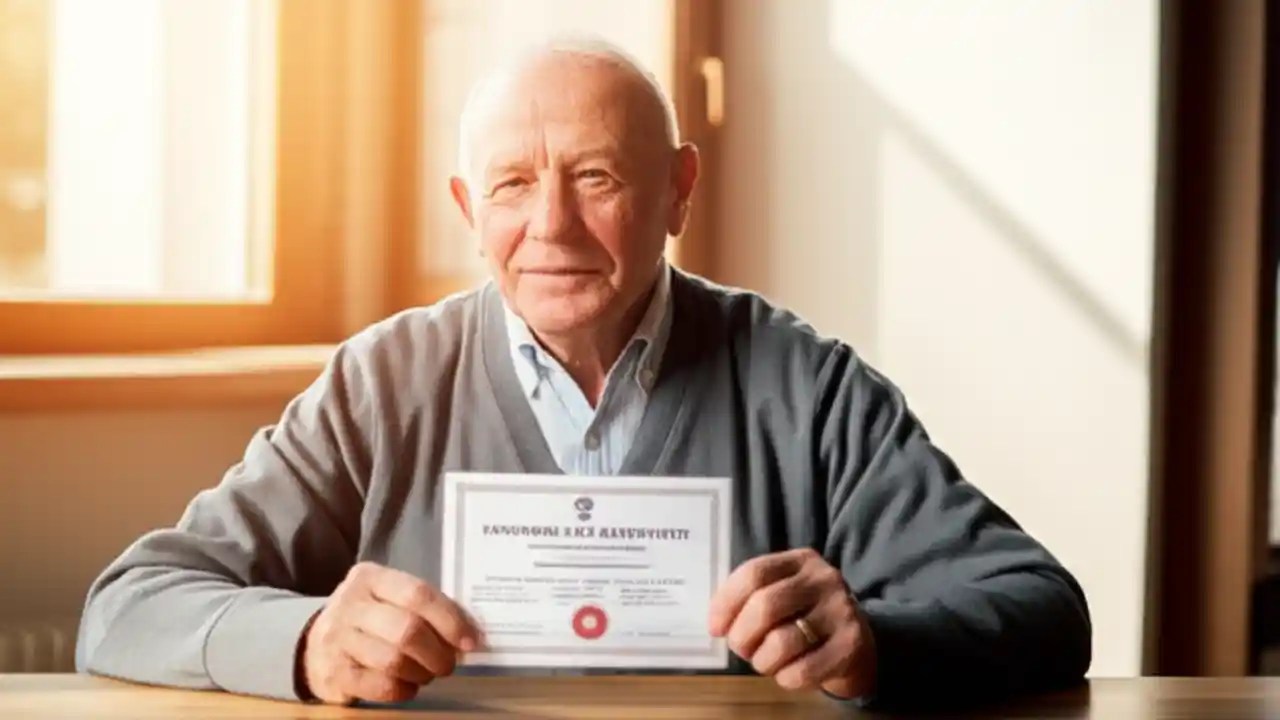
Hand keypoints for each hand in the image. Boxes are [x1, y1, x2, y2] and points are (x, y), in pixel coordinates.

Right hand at [300, 562, 481, 703]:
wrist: (314, 642)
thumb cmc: (368, 618)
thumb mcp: (388, 598)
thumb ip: (422, 607)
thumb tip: (468, 634)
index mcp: (370, 578)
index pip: (418, 594)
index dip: (450, 619)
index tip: (470, 641)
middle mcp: (350, 604)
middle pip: (407, 630)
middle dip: (438, 652)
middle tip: (449, 664)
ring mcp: (337, 638)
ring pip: (394, 661)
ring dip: (421, 673)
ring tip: (427, 673)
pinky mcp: (333, 671)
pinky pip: (379, 686)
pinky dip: (403, 690)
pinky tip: (407, 686)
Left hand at [708, 548, 875, 698]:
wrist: (858, 643)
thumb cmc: (805, 617)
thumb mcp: (782, 594)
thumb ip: (750, 598)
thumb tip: (718, 624)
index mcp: (801, 560)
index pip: (753, 573)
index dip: (726, 603)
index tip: (715, 628)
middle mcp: (825, 579)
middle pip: (765, 605)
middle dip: (741, 635)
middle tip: (741, 649)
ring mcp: (841, 610)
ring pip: (781, 642)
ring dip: (761, 661)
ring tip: (765, 661)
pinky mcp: (851, 645)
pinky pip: (801, 671)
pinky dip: (784, 678)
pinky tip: (787, 672)